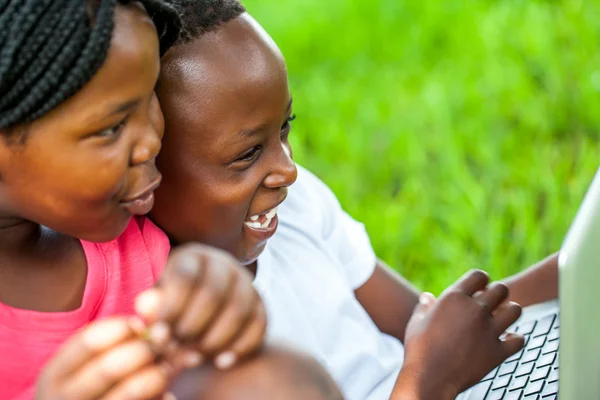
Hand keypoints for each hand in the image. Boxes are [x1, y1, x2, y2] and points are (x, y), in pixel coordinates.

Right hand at [36, 317, 172, 399]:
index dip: (123, 327)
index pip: (89, 341)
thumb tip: (150, 312)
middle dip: (145, 351)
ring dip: (159, 374)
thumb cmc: (91, 385)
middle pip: (109, 367)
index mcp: (54, 376)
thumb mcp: (87, 362)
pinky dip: (162, 397)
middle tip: (167, 344)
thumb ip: (115, 336)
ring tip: (172, 365)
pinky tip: (168, 393)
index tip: (141, 325)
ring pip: (129, 392)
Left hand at [135, 243, 266, 369]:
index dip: (171, 308)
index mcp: (193, 257)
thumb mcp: (158, 301)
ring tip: (193, 359)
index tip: (158, 336)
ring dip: (214, 341)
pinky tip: (220, 362)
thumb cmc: (173, 304)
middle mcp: (224, 264)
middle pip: (213, 293)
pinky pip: (258, 325)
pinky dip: (240, 348)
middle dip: (192, 328)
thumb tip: (145, 306)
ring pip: (238, 310)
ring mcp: (246, 283)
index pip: (185, 277)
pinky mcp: (261, 305)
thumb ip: (151, 305)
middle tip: (176, 352)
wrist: (203, 309)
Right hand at [392, 270, 523, 399]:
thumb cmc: (419, 349)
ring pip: (515, 311)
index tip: (479, 288)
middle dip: (498, 294)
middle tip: (493, 303)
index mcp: (454, 298)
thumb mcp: (417, 321)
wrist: (429, 378)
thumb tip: (427, 297)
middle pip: (502, 289)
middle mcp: (475, 310)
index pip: (479, 275)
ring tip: (503, 318)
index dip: (481, 281)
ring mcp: (488, 331)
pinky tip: (507, 340)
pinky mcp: (497, 352)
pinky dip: (515, 339)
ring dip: (510, 312)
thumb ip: (425, 306)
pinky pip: (518, 340)